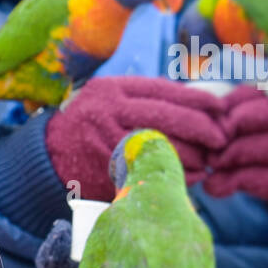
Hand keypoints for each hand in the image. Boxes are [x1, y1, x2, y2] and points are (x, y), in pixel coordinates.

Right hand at [45, 76, 228, 199]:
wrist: (46, 155)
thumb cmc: (89, 127)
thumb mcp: (109, 101)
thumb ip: (145, 100)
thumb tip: (200, 106)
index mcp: (112, 90)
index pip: (165, 90)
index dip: (198, 99)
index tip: (221, 108)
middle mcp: (107, 111)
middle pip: (168, 116)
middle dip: (202, 128)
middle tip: (222, 138)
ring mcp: (104, 139)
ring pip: (162, 145)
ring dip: (193, 156)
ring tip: (208, 160)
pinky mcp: (104, 168)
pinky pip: (150, 170)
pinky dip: (175, 175)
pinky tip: (190, 177)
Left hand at [203, 87, 267, 221]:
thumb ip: (251, 115)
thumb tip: (209, 112)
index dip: (234, 100)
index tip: (211, 113)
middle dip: (235, 123)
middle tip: (210, 138)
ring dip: (231, 154)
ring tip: (210, 162)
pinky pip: (263, 180)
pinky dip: (232, 181)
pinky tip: (214, 186)